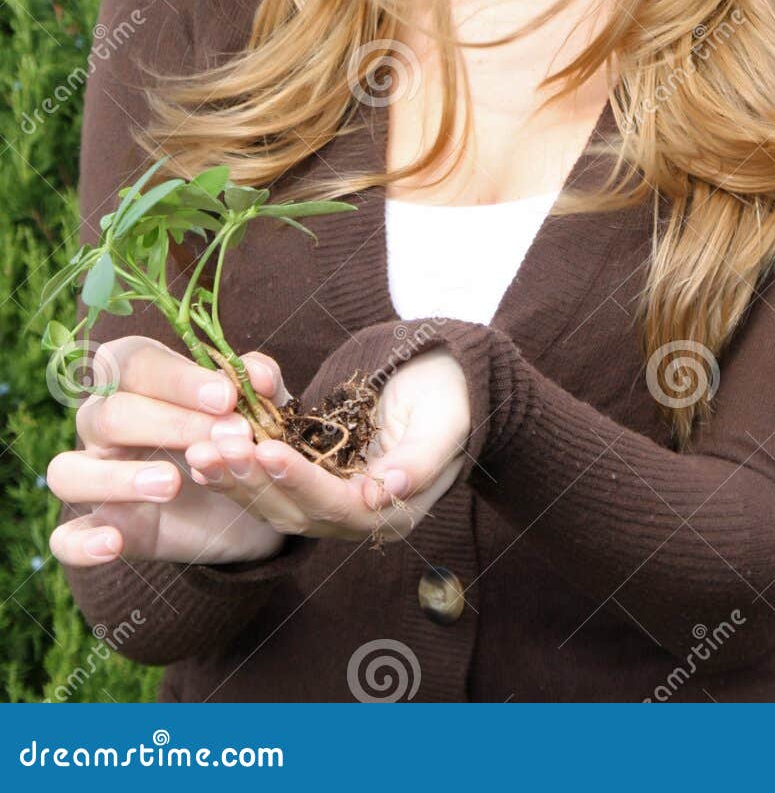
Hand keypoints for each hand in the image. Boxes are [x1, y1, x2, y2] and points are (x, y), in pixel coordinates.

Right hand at [47, 335, 289, 567]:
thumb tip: (258, 376)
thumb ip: (256, 382)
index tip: (226, 398)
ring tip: (172, 483)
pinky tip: (114, 543)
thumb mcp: (254, 404)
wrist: (244, 503)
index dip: (179, 379)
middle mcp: (102, 421)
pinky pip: (66, 539)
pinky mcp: (100, 527)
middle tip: (223, 439)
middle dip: (169, 424)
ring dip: (117, 478)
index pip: (136, 363)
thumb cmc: (236, 432)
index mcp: (135, 377)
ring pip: (68, 472)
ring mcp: (93, 477)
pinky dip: (82, 542)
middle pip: (109, 414)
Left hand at [184, 344, 471, 545]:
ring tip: (200, 451)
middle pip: (296, 511)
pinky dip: (237, 468)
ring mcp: (330, 499)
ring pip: (273, 502)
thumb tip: (386, 490)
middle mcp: (357, 517)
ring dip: (235, 479)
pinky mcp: (311, 476)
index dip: (300, 482)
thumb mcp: (447, 423)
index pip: (339, 506)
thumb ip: (420, 460)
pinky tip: (205, 451)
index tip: (266, 451)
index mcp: (394, 514)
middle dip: (252, 482)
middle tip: (215, 449)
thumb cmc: (452, 397)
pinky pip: (268, 480)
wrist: (447, 378)